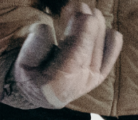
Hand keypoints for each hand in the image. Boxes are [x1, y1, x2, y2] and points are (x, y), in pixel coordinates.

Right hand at [0, 4, 122, 109]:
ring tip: (87, 11)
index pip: (74, 59)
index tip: (85, 16)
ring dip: (97, 27)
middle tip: (81, 6)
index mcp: (56, 84)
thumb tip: (45, 28)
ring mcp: (90, 80)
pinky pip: (110, 58)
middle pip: (89, 52)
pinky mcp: (99, 75)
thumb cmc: (31, 72)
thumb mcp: (24, 63)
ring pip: (100, 51)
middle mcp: (77, 84)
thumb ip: (33, 48)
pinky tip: (109, 29)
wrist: (42, 92)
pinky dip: (113, 42)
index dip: (82, 36)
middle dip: (88, 26)